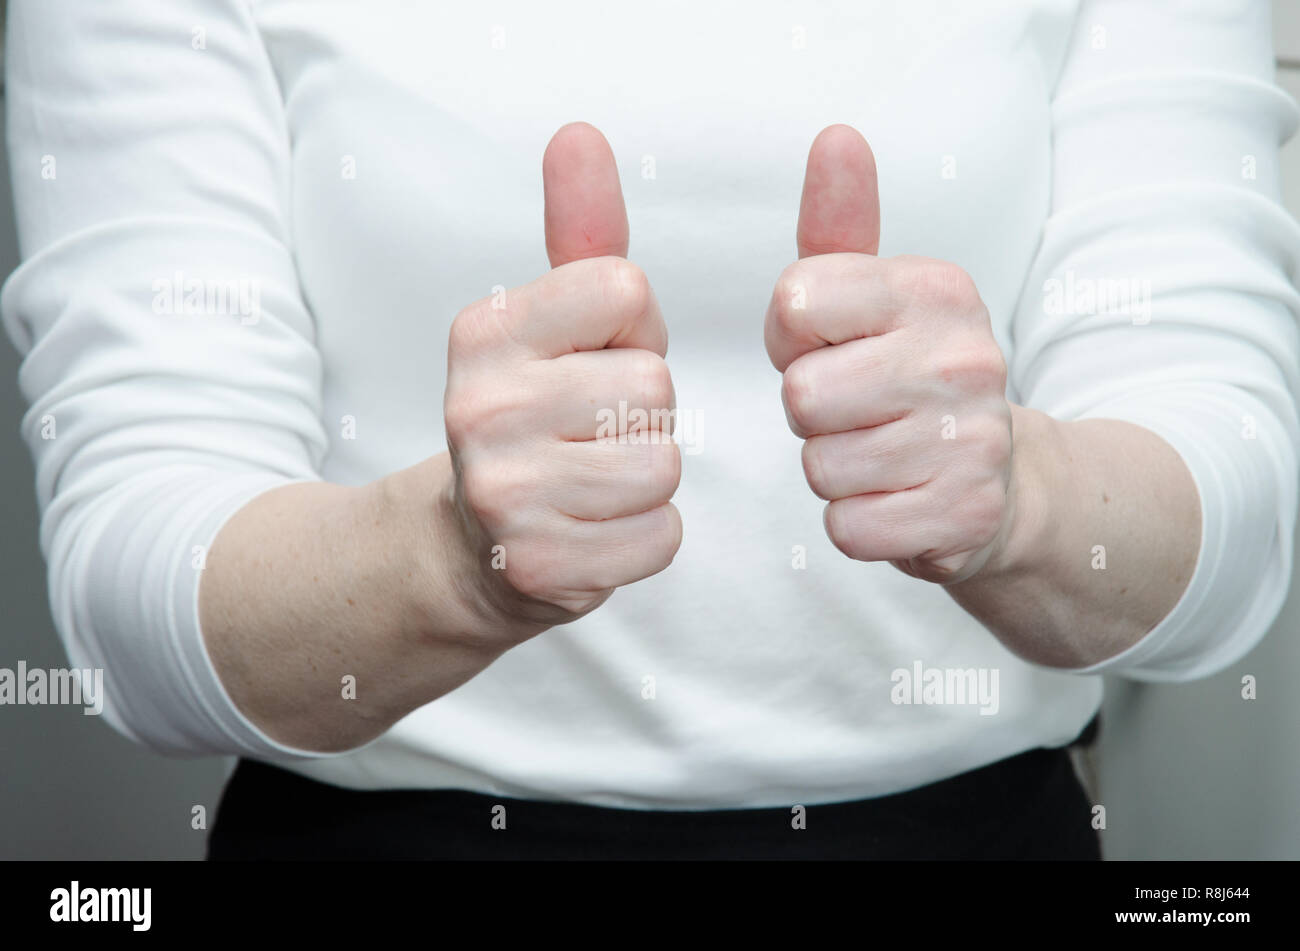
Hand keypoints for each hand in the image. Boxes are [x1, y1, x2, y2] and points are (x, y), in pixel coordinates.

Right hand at [444, 122, 682, 629]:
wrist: (473, 545)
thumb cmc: (540, 416)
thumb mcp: (553, 321)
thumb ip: (580, 232)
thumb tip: (580, 134)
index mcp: (483, 331)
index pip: (626, 291)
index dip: (632, 330)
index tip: (590, 360)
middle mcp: (479, 409)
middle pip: (654, 384)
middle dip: (644, 410)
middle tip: (591, 433)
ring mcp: (504, 496)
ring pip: (662, 464)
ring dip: (648, 477)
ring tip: (593, 481)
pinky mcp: (538, 568)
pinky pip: (659, 537)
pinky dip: (644, 538)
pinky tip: (595, 531)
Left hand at [765, 125, 1013, 584]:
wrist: (999, 478)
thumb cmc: (908, 377)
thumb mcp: (876, 294)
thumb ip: (840, 225)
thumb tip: (836, 135)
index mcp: (937, 289)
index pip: (795, 302)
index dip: (792, 338)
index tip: (832, 346)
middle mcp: (966, 357)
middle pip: (802, 395)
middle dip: (811, 414)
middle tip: (856, 412)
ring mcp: (972, 441)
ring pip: (821, 467)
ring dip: (832, 471)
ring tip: (878, 455)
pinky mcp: (965, 517)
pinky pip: (849, 528)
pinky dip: (857, 523)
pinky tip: (895, 501)